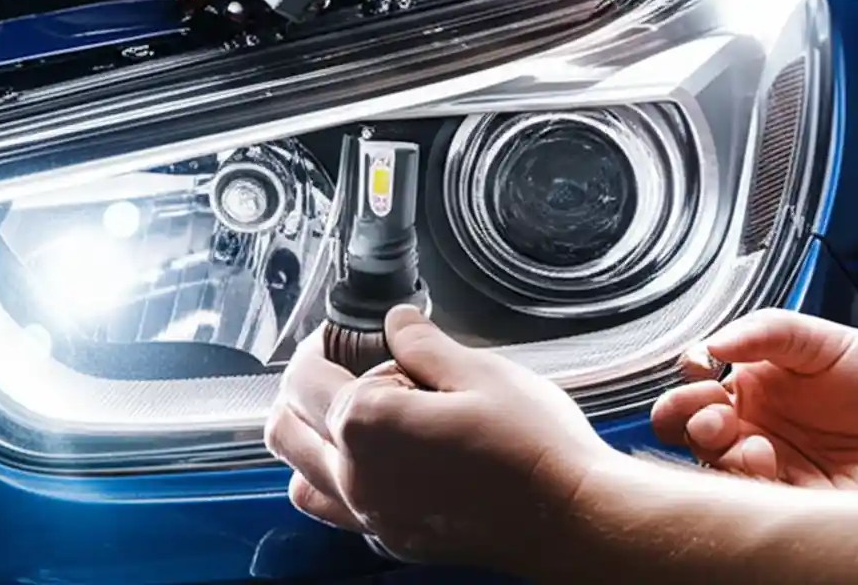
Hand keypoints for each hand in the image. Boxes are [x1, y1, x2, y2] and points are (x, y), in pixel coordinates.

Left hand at [264, 305, 613, 573]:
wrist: (572, 519)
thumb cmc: (533, 448)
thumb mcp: (479, 371)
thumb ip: (422, 343)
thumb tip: (395, 321)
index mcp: (365, 425)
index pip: (304, 374)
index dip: (319, 342)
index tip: (346, 331)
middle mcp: (354, 475)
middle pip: (285, 426)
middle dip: (302, 387)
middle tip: (344, 365)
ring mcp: (370, 513)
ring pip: (298, 473)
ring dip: (309, 437)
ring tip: (354, 412)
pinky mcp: (393, 536)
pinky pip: (334, 507)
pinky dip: (335, 479)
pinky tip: (377, 459)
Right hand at [652, 309, 857, 488]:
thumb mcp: (815, 338)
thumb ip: (763, 331)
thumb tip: (711, 343)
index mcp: (748, 392)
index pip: (692, 396)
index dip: (683, 389)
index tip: (698, 373)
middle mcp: (750, 431)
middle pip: (690, 435)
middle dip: (686, 424)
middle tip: (713, 417)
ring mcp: (770, 468)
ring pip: (714, 470)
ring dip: (718, 456)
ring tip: (752, 445)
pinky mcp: (793, 502)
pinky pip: (751, 501)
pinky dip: (746, 485)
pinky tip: (767, 463)